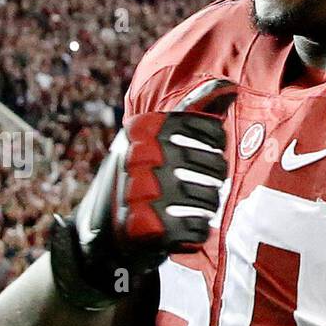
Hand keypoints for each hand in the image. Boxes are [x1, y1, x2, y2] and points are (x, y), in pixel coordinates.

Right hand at [48, 78, 233, 308]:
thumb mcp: (146, 143)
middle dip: (215, 181)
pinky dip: (197, 233)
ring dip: (207, 209)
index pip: (211, 130)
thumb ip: (184, 117)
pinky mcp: (151, 228)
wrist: (97, 238)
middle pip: (216, 166)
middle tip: (203, 189)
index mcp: (144, 129)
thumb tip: (229, 87)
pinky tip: (183, 230)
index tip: (208, 157)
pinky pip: (200, 229)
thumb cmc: (132, 183)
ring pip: (211, 199)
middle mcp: (144, 156)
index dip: (218, 148)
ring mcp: (146, 192)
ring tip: (192, 210)